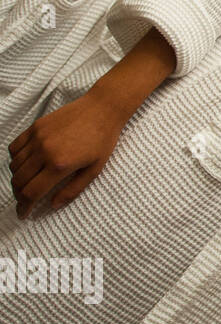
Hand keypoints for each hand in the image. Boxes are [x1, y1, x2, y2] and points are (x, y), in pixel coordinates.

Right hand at [9, 87, 126, 216]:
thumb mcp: (95, 169)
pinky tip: (25, 164)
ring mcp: (37, 138)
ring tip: (27, 184)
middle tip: (25, 202)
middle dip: (19, 196)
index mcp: (60, 165)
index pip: (31, 192)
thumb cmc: (103, 139)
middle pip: (19, 181)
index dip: (24, 207)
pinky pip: (14, 148)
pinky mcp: (34, 127)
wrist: (102, 108)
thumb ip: (73, 190)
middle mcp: (44, 151)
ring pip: (14, 166)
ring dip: (17, 179)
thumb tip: (53, 205)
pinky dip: (15, 160)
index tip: (23, 214)